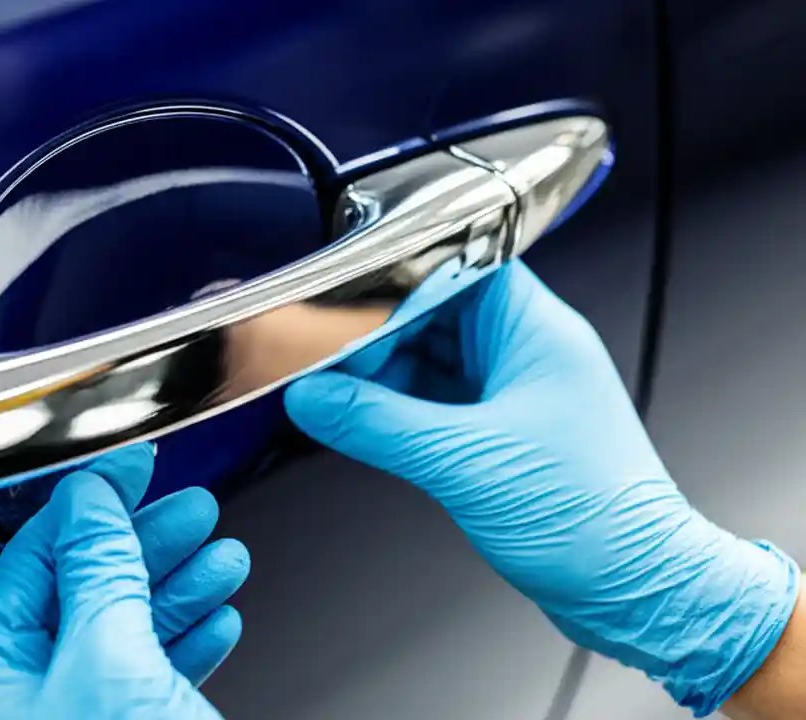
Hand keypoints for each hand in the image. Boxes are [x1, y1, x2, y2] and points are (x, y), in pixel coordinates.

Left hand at [0, 444, 247, 718]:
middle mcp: (30, 694)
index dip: (86, 504)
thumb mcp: (104, 658)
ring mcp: (79, 714)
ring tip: (222, 556)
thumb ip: (97, 576)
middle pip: (86, 590)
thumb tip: (90, 503)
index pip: (33, 558)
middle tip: (191, 507)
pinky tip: (215, 619)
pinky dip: (188, 644)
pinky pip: (152, 675)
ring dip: (181, 588)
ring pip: (129, 632)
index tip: (130, 468)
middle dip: (148, 543)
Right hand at [284, 262, 798, 716]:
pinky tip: (364, 422)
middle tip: (323, 359)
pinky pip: (439, 404)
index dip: (393, 282)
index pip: (454, 270)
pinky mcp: (503, 435)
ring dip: (385, 376)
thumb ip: (376, 424)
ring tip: (334, 393)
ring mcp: (516, 394)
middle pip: (434, 315)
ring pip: (432, 361)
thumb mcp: (461, 461)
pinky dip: (400, 411)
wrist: (636, 590)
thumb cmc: (591, 518)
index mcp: (535, 331)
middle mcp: (528, 353)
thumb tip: (311, 398)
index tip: (340, 305)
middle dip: (376, 335)